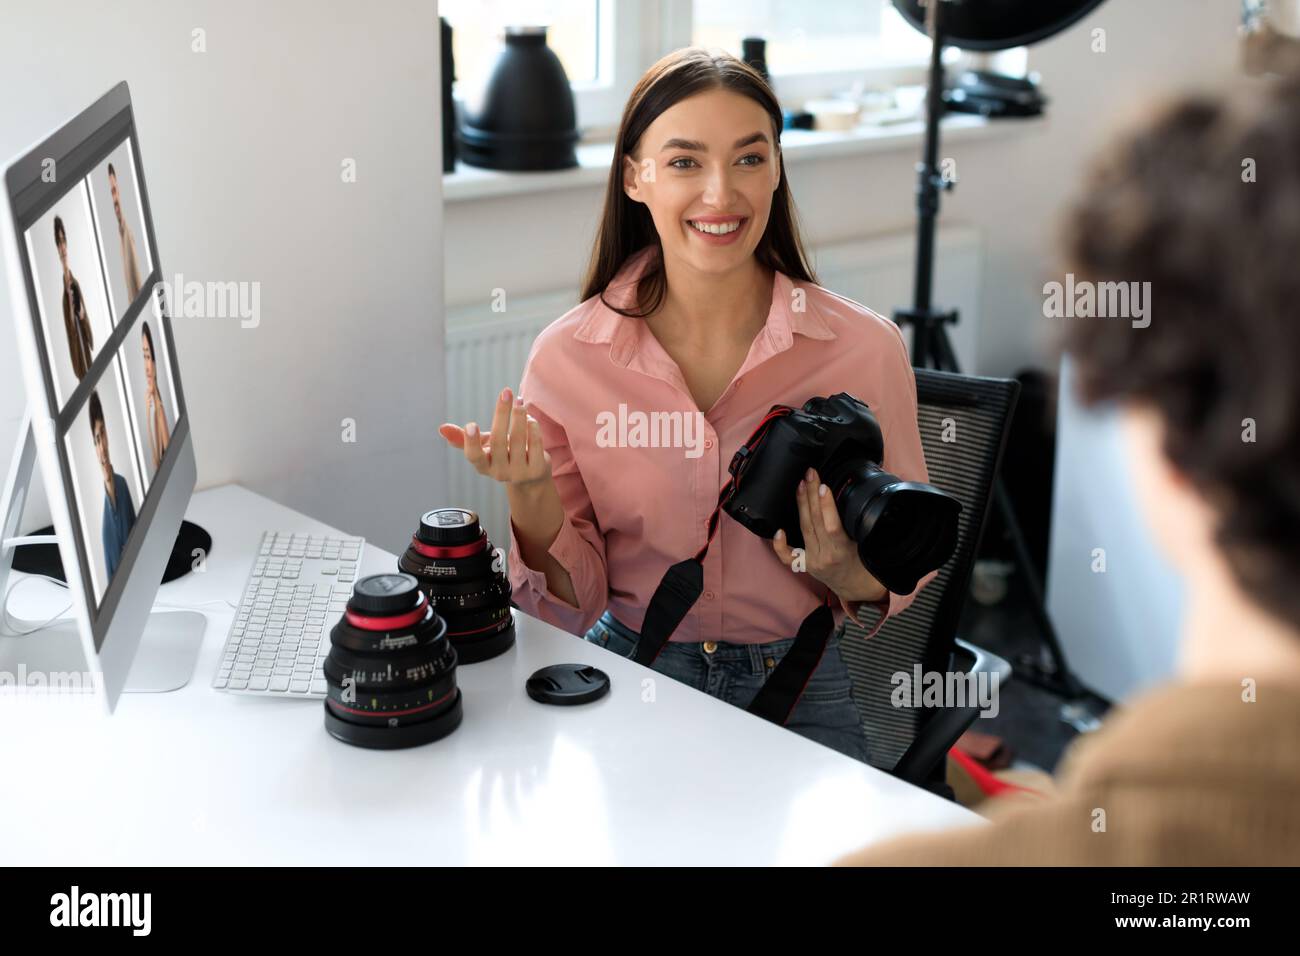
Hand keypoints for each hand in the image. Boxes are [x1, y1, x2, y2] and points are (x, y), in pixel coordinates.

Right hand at [439, 386, 552, 490]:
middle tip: (506, 393)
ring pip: (519, 440)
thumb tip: (441, 428)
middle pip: (499, 442)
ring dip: (519, 417)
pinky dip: (533, 428)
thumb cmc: (503, 455)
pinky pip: (535, 445)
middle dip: (502, 414)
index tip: (471, 424)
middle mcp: (499, 472)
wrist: (530, 478)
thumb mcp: (484, 446)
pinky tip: (531, 418)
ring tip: (520, 402)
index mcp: (483, 465)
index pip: (474, 456)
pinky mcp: (536, 470)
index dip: (471, 442)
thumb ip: (463, 438)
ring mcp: (519, 473)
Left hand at [771, 467, 887, 602]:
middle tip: (809, 474)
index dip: (826, 506)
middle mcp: (824, 557)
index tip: (823, 486)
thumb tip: (858, 500)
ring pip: (804, 529)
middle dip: (811, 495)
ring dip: (802, 505)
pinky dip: (780, 544)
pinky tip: (778, 530)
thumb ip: (861, 527)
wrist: (857, 588)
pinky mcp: (805, 565)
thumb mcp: (868, 546)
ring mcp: (812, 561)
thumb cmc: (865, 565)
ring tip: (800, 485)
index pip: (832, 526)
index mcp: (843, 552)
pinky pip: (788, 556)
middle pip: (814, 521)